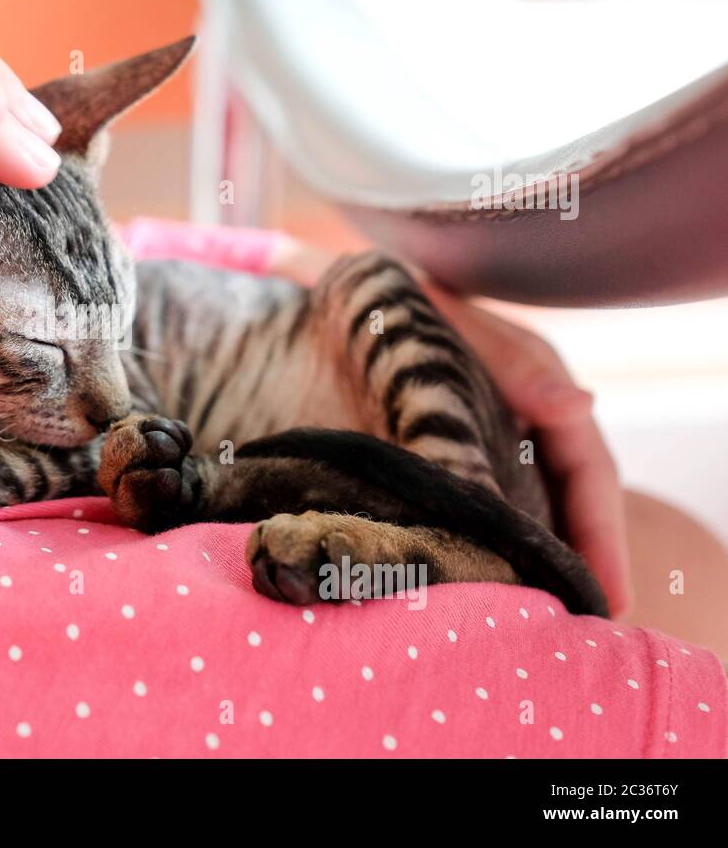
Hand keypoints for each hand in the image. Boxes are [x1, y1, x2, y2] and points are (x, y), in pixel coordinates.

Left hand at [268, 238, 631, 616]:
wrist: (311, 294)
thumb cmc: (383, 299)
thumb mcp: (445, 315)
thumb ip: (510, 358)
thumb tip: (582, 406)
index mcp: (533, 381)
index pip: (588, 468)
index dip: (602, 533)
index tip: (609, 595)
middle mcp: (512, 417)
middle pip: (564, 500)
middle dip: (575, 562)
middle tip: (578, 627)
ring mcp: (472, 439)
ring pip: (519, 508)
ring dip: (529, 561)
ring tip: (528, 621)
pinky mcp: (428, 456)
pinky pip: (464, 507)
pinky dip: (474, 546)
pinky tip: (465, 587)